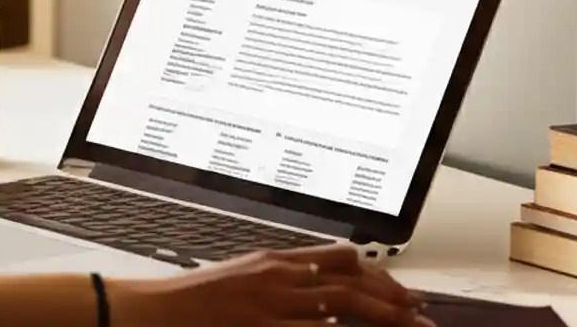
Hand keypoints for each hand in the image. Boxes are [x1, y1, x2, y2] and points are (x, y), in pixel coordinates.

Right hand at [108, 245, 433, 326]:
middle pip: (351, 280)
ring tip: (410, 325)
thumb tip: (318, 288)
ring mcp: (272, 304)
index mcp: (276, 260)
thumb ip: (281, 279)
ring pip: (340, 302)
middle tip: (421, 314)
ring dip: (381, 315)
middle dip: (392, 297)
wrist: (156, 311)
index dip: (379, 275)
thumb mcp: (244, 277)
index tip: (403, 293)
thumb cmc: (196, 299)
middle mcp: (279, 277)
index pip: (340, 257)